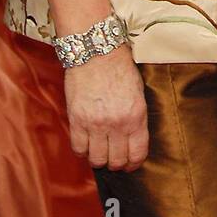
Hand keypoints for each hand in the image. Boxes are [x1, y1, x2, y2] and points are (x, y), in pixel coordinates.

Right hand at [64, 46, 148, 171]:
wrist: (97, 52)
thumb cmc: (120, 69)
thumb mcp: (138, 93)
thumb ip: (136, 118)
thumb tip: (133, 138)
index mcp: (136, 117)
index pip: (137, 154)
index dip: (133, 164)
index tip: (130, 164)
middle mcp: (117, 124)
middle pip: (116, 161)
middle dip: (116, 164)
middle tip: (114, 159)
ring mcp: (96, 124)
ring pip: (97, 159)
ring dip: (99, 159)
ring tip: (99, 151)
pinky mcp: (77, 120)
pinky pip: (78, 148)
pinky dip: (82, 150)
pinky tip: (86, 143)